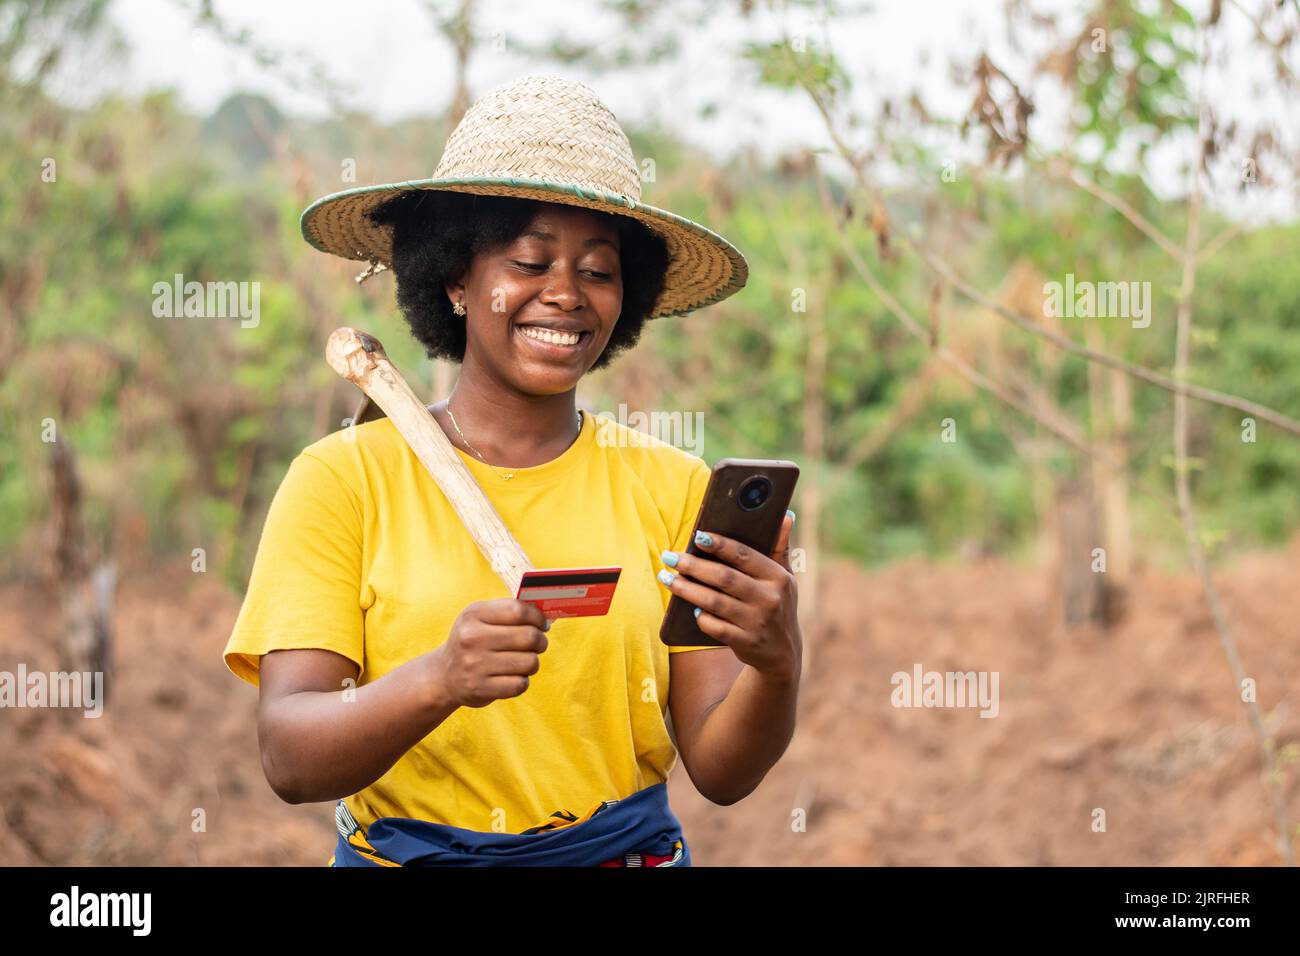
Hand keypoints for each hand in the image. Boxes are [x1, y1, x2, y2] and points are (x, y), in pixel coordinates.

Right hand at [427, 598, 549, 707]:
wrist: (445, 675)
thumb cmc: (474, 641)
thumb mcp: (482, 618)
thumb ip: (511, 611)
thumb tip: (547, 617)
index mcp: (474, 614)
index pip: (518, 610)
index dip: (537, 617)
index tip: (542, 624)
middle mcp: (472, 638)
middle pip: (529, 636)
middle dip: (541, 641)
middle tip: (538, 644)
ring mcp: (475, 665)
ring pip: (530, 662)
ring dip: (532, 663)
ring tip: (523, 661)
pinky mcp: (480, 688)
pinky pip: (520, 684)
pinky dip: (522, 681)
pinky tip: (512, 677)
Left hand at [658, 512, 800, 680]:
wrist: (782, 652)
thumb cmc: (777, 604)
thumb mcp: (785, 578)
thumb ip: (780, 547)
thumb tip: (786, 515)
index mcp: (779, 578)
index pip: (745, 556)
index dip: (720, 545)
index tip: (698, 536)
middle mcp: (769, 599)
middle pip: (723, 577)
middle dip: (693, 565)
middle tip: (670, 557)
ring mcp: (756, 622)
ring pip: (713, 602)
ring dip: (686, 588)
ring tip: (667, 577)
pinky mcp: (744, 643)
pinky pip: (713, 626)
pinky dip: (700, 617)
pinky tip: (689, 607)